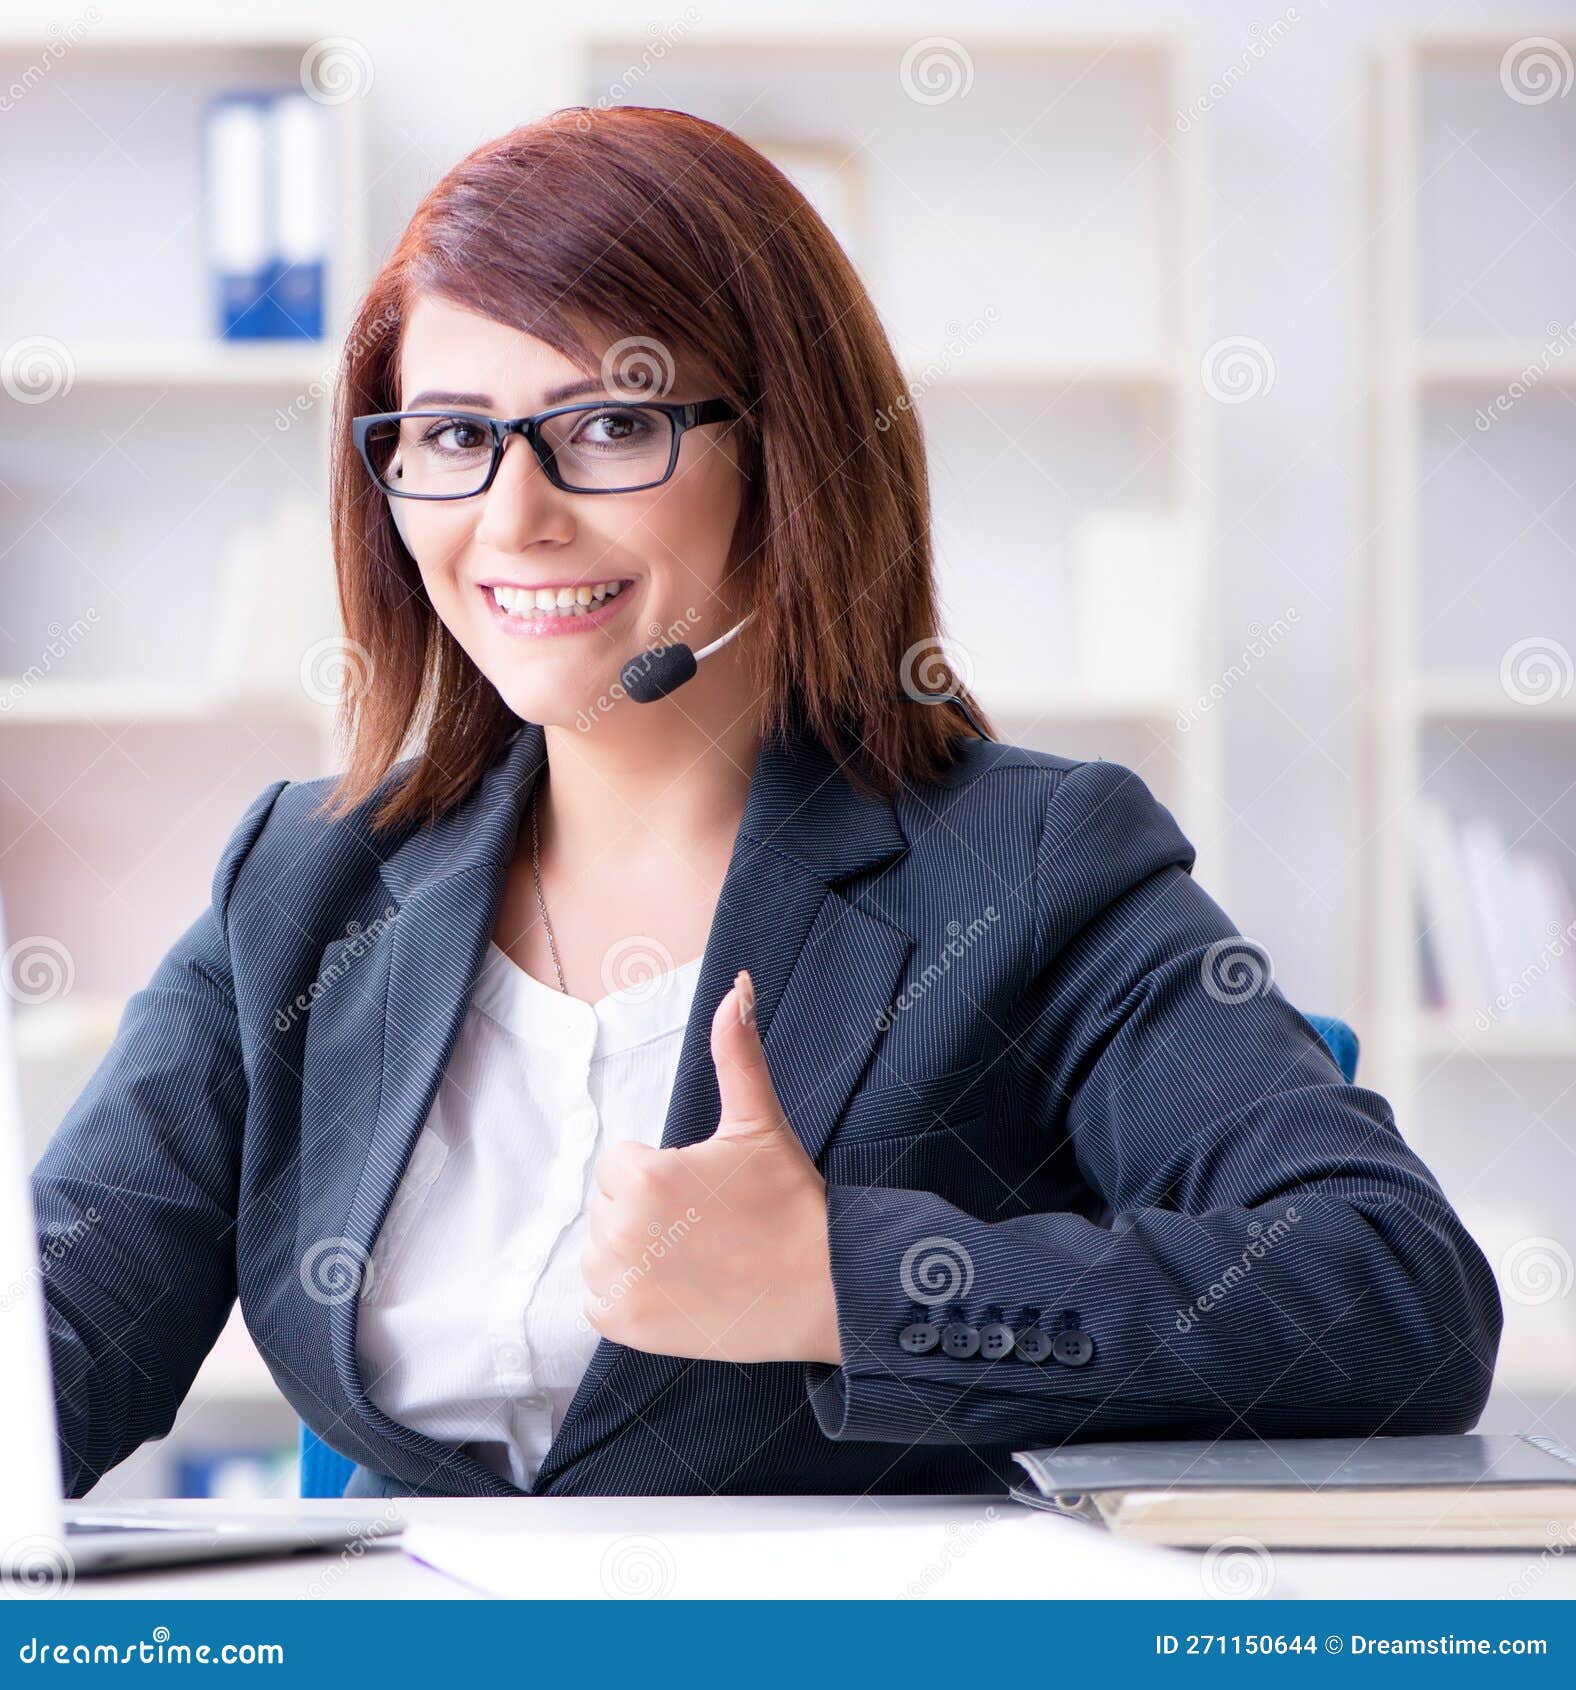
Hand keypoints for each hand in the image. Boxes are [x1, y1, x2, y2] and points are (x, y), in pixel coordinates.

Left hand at [581, 968, 842, 1365]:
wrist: (823, 1288)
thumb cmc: (789, 1201)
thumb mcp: (758, 1122)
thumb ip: (736, 1051)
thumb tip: (737, 986)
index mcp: (643, 1175)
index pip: (620, 1165)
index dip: (664, 1174)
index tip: (708, 1195)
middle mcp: (620, 1230)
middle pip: (610, 1206)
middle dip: (650, 1211)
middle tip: (709, 1227)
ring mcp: (620, 1283)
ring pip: (602, 1250)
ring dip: (636, 1252)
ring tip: (696, 1258)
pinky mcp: (624, 1326)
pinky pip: (600, 1299)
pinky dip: (630, 1297)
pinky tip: (677, 1290)